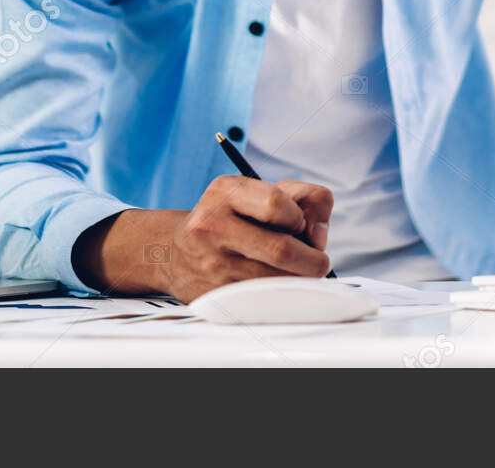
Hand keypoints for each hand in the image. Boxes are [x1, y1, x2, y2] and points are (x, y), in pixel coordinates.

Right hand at [71, 175, 332, 301]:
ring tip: (294, 273)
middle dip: (312, 260)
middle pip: (281, 250)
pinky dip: (281, 299)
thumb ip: (306, 199)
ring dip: (298, 281)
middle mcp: (211, 226)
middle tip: (316, 261)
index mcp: (225, 192)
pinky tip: (275, 288)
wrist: (174, 253)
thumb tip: (319, 234)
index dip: (299, 219)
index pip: (277, 205)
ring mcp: (210, 266)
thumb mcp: (261, 191)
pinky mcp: (212, 299)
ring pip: (276, 282)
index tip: (298, 226)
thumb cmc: (232, 219)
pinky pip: (263, 304)